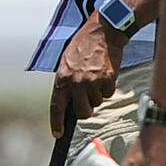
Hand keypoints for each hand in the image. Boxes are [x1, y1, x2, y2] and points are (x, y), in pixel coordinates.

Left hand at [49, 13, 126, 135]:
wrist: (103, 31)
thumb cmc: (83, 46)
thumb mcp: (66, 63)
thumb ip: (66, 83)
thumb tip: (67, 104)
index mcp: (62, 79)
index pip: (56, 107)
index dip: (57, 123)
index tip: (58, 134)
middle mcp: (76, 82)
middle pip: (82, 112)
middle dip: (85, 111)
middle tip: (87, 101)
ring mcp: (92, 81)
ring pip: (97, 103)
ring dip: (97, 94)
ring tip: (95, 77)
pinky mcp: (107, 79)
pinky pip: (108, 93)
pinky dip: (107, 87)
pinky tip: (104, 73)